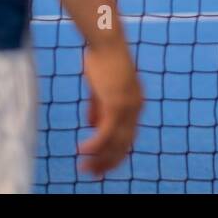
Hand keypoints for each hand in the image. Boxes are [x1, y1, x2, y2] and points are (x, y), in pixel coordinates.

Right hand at [78, 42, 143, 175]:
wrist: (106, 42)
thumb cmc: (102, 60)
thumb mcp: (101, 88)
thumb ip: (98, 107)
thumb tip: (92, 125)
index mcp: (135, 104)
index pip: (128, 137)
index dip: (115, 153)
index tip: (102, 166)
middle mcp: (135, 108)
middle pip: (124, 144)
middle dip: (108, 162)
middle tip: (93, 175)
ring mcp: (127, 107)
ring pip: (115, 142)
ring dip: (100, 158)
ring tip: (85, 168)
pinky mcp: (116, 103)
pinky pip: (105, 132)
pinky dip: (95, 144)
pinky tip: (82, 151)